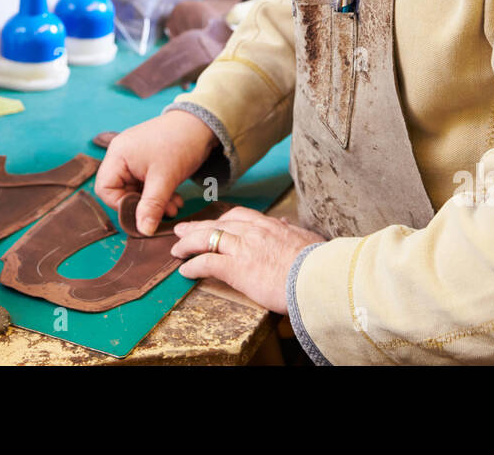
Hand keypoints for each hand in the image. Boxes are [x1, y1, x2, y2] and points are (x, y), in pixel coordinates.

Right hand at [95, 110, 219, 235]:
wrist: (204, 122)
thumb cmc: (181, 143)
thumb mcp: (165, 179)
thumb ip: (151, 206)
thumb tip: (143, 231)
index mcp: (118, 155)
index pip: (105, 189)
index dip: (121, 205)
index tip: (143, 213)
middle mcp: (122, 155)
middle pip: (121, 191)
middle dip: (143, 205)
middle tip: (164, 212)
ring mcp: (135, 157)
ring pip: (136, 189)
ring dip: (154, 202)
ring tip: (174, 207)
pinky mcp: (148, 160)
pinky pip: (146, 183)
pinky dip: (159, 193)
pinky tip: (175, 199)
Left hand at [170, 206, 324, 314]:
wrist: (318, 278)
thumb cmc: (317, 264)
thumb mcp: (306, 239)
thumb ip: (292, 231)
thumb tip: (286, 224)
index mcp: (269, 225)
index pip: (239, 216)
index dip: (221, 220)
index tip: (212, 223)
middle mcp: (253, 232)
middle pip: (217, 224)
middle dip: (197, 227)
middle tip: (181, 229)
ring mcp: (243, 248)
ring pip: (207, 239)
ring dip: (188, 244)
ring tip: (176, 250)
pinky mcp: (237, 269)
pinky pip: (207, 263)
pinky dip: (193, 265)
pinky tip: (184, 271)